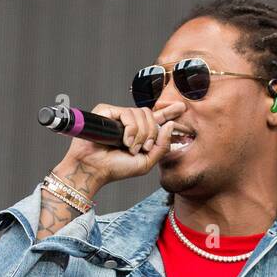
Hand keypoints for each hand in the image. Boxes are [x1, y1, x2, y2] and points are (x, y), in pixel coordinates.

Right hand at [61, 100, 186, 184]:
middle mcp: (128, 123)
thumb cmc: (116, 168)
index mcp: (138, 133)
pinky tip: (123, 140)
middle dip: (150, 134)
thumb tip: (170, 125)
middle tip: (140, 148)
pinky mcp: (106, 111)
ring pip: (141, 114)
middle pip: (150, 115)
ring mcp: (117, 115)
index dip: (168, 112)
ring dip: (139, 135)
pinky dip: (130, 129)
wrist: (95, 169)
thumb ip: (162, 146)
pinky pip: (128, 113)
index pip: (156, 119)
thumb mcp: (146, 162)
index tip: (181, 107)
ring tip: (128, 147)